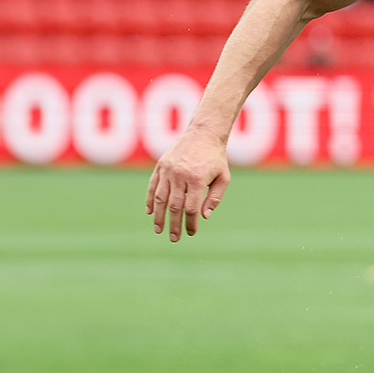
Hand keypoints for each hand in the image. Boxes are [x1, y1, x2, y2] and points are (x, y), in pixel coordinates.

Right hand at [146, 127, 231, 242]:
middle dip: (173, 224)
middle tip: (173, 238)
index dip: (190, 223)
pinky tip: (150, 212)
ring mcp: (168, 170)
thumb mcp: (223, 177)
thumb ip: (215, 198)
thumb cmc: (216, 158)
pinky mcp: (161, 166)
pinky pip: (153, 186)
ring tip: (158, 230)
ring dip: (158, 216)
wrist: (203, 133)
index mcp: (198, 180)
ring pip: (160, 198)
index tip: (191, 233)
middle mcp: (181, 175)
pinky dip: (150, 200)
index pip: (191, 208)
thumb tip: (204, 217)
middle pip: (174, 206)